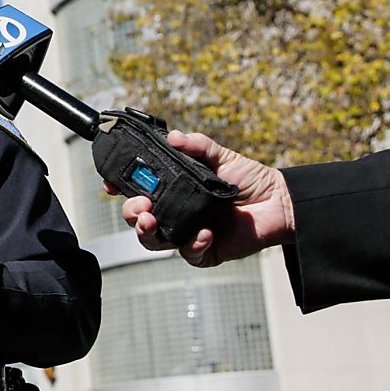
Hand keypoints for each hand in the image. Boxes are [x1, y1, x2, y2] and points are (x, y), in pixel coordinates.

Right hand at [119, 130, 293, 265]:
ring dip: (147, 233)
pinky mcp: (205, 252)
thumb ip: (196, 145)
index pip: (138, 191)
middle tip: (140, 207)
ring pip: (155, 241)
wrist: (280, 202)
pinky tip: (205, 233)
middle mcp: (176, 213)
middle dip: (131, 214)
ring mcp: (188, 233)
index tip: (109, 185)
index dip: (120, 188)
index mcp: (173, 190)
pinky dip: (193, 244)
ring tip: (152, 221)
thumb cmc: (249, 179)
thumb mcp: (220, 156)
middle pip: (139, 219)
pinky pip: (190, 254)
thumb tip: (172, 136)